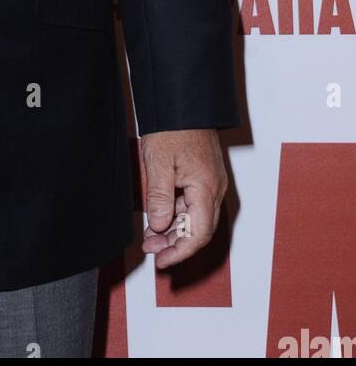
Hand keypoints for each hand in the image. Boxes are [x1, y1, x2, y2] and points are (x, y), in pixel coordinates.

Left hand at [140, 129, 227, 269]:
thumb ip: (160, 197)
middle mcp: (214, 189)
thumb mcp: (158, 162)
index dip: (180, 252)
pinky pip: (193, 204)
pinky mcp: (204, 177)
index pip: (199, 234)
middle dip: (175, 244)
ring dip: (174, 230)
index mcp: (206, 188)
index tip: (162, 262)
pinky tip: (159, 218)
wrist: (182, 103)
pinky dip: (176, 214)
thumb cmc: (172, 127)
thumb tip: (160, 227)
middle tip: (150, 251)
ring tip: (150, 238)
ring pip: (195, 218)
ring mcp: (210, 183)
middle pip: (199, 229)